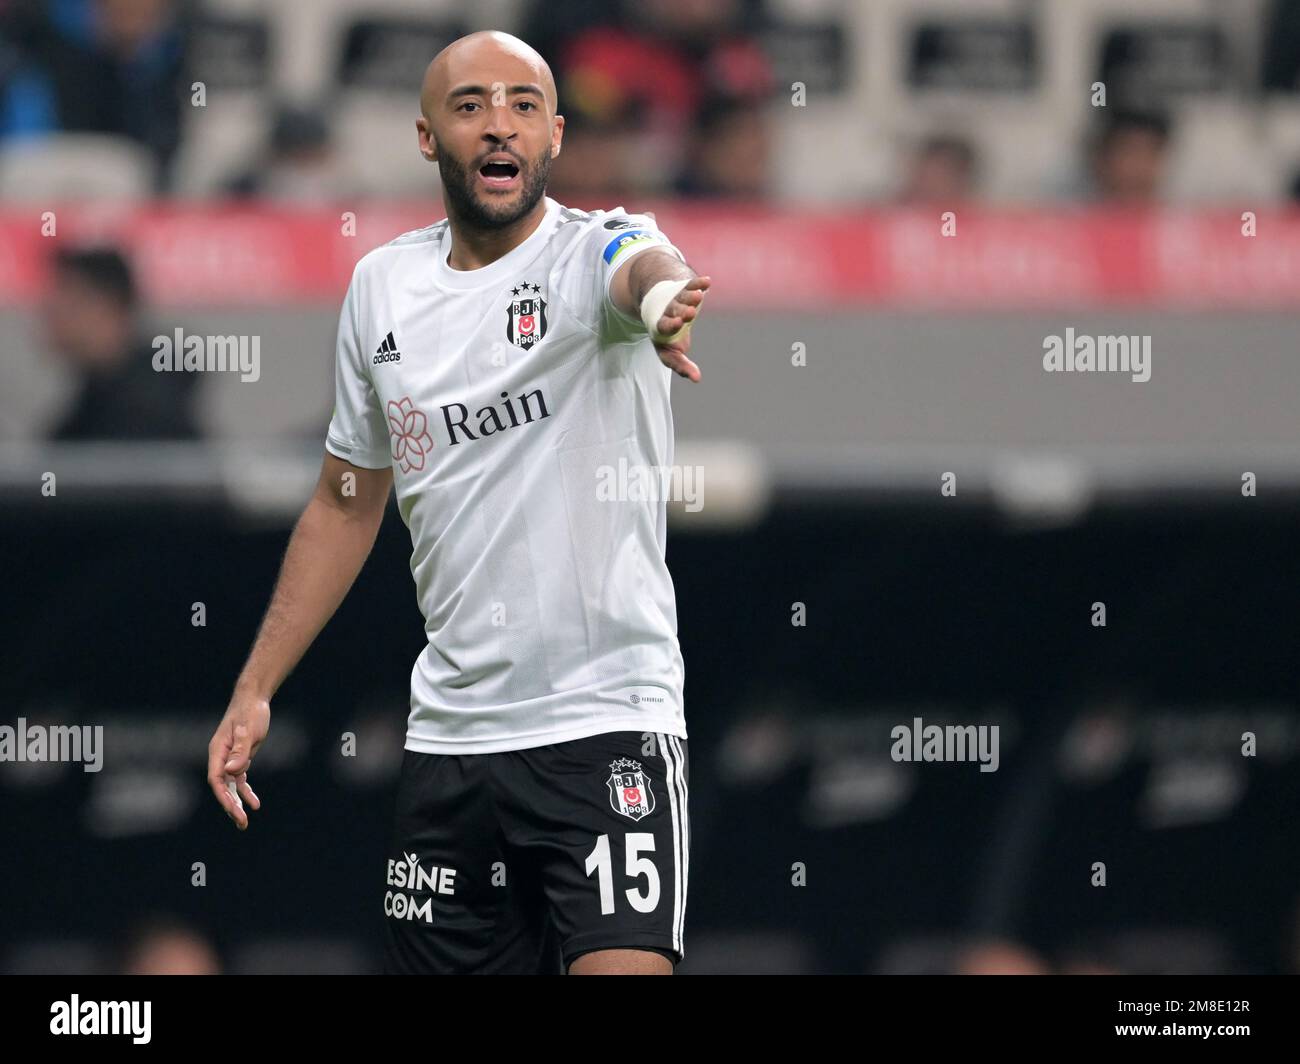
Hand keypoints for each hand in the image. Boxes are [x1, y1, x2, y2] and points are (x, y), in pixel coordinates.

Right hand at [207, 691, 268, 829]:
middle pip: (222, 787)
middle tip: (242, 823)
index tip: (234, 809)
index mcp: (217, 751)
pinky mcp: (240, 758)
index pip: (216, 779)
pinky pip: (240, 780)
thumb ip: (240, 751)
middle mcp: (220, 758)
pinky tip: (255, 804)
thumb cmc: (249, 712)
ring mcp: (229, 759)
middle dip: (231, 806)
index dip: (223, 796)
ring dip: (237, 804)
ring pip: (231, 787)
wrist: (254, 699)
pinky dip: (246, 792)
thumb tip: (232, 771)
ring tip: (244, 822)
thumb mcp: (247, 730)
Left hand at [652, 275, 710, 381]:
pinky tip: (707, 282)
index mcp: (661, 328)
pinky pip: (692, 284)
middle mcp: (668, 312)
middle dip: (681, 311)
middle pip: (673, 311)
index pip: (664, 327)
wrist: (660, 305)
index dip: (671, 325)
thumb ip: (681, 365)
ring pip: (683, 297)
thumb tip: (697, 379)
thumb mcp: (670, 352)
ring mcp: (677, 300)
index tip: (679, 323)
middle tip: (689, 313)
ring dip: (691, 297)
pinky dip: (699, 283)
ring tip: (699, 296)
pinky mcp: (686, 289)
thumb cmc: (668, 336)